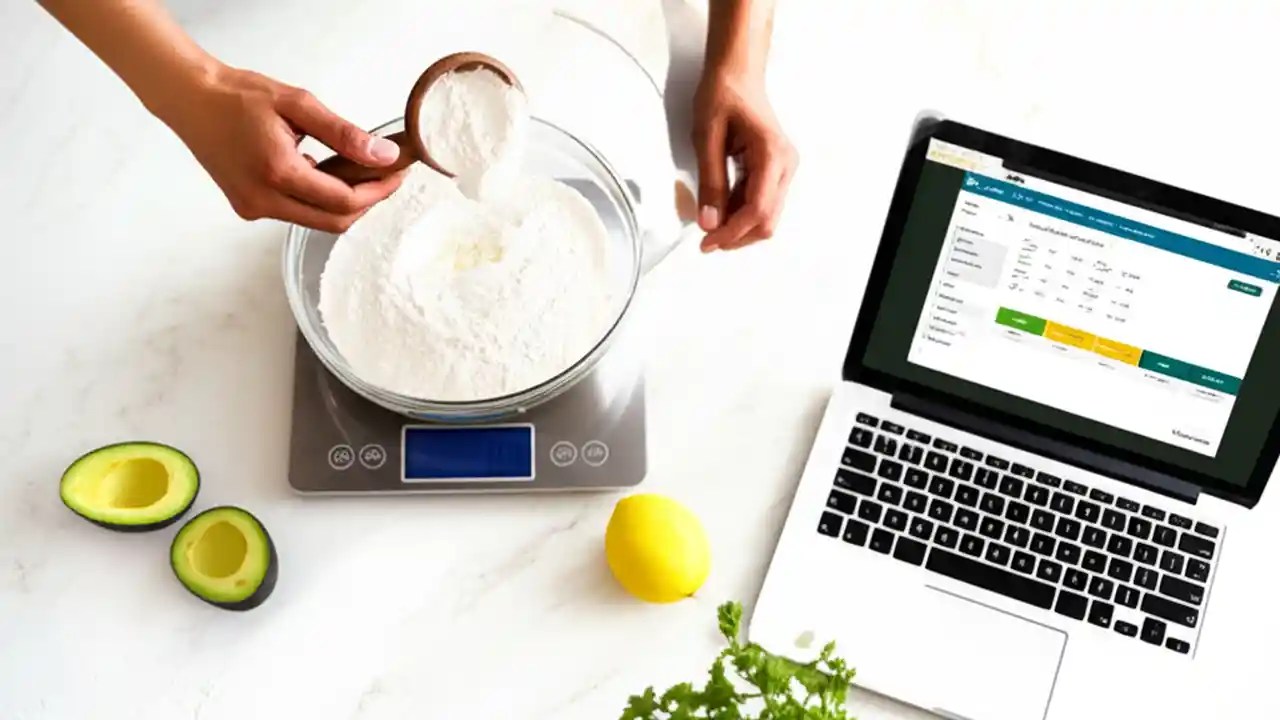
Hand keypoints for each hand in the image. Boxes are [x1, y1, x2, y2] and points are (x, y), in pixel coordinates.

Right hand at [158, 64, 405, 232]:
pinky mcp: (248, 208)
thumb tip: (383, 155)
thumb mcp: (298, 104)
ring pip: (315, 221)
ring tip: (356, 169)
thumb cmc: (238, 95)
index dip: (378, 192)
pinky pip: (295, 213)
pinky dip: (317, 199)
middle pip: (333, 222)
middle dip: (366, 202)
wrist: (191, 99)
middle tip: (385, 175)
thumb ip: (344, 133)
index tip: (397, 173)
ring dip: (342, 201)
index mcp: (277, 174)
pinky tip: (322, 171)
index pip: (344, 202)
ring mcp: (253, 208)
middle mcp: (263, 201)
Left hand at [692, 67, 796, 251]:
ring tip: (709, 224)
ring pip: (766, 216)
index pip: (759, 209)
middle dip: (737, 236)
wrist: (737, 73)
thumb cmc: (723, 94)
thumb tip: (709, 222)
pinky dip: (740, 212)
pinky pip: (761, 202)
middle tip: (706, 241)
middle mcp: (785, 165)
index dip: (733, 232)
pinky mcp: (774, 171)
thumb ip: (710, 181)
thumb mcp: (707, 137)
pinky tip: (719, 208)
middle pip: (768, 220)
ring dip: (738, 227)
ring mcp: (783, 169)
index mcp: (772, 154)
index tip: (708, 242)